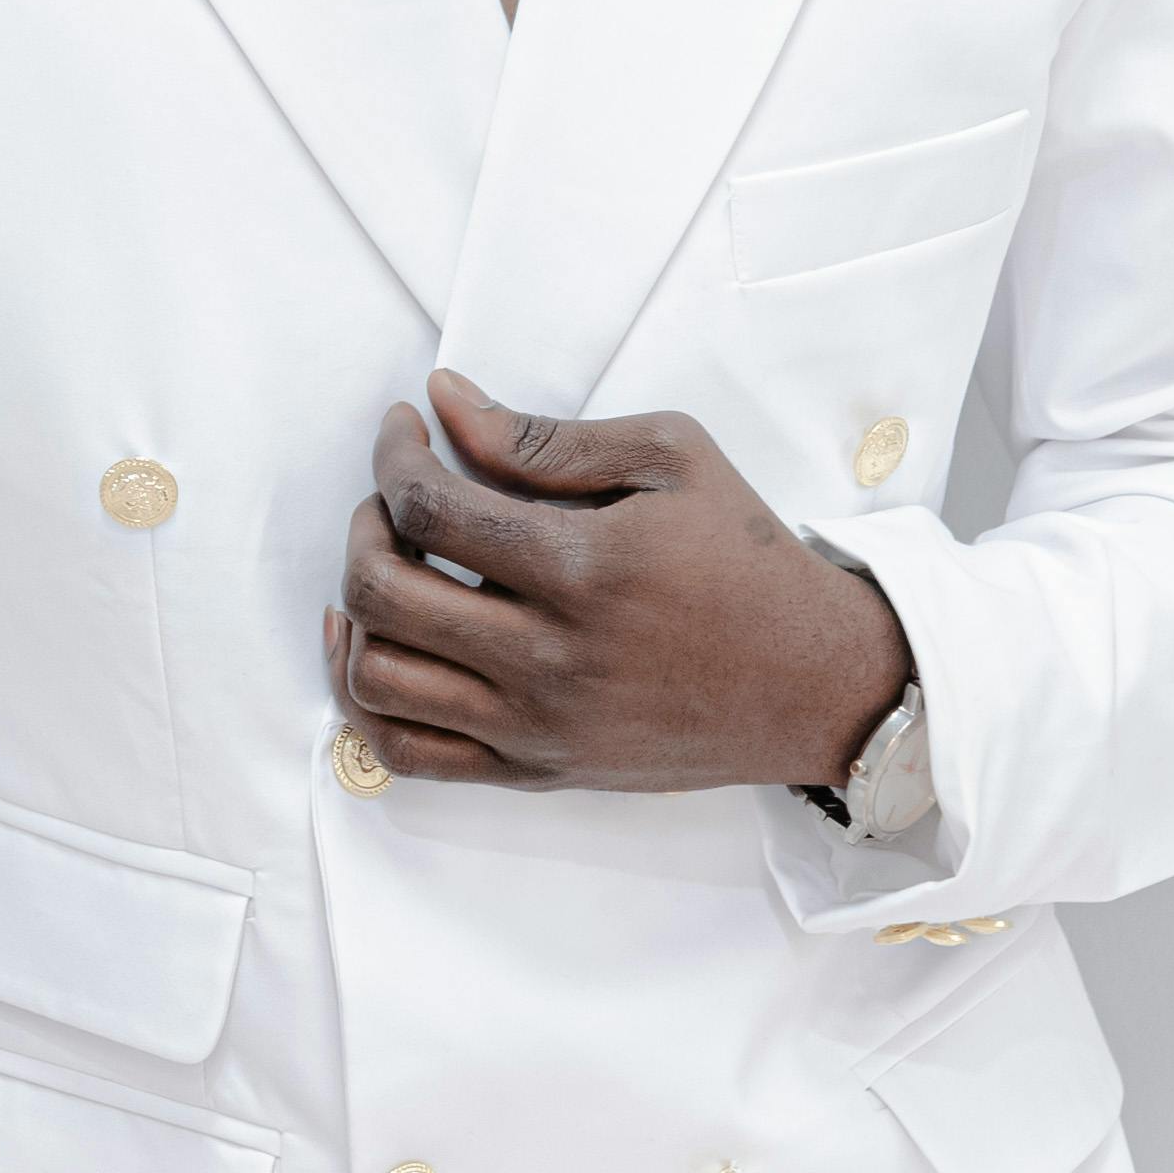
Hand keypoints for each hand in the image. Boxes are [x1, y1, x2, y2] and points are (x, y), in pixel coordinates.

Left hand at [327, 368, 912, 792]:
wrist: (816, 682)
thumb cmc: (747, 558)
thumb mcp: (671, 458)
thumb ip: (544, 436)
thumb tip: (444, 402)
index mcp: (585, 567)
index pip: (428, 506)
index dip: (393, 454)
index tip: (405, 427)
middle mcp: (551, 657)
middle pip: (382, 592)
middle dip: (363, 525)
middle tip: (391, 496)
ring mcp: (538, 725)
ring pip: (378, 678)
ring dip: (357, 608)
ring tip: (392, 564)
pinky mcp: (537, 770)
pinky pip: (407, 754)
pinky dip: (365, 698)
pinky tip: (379, 644)